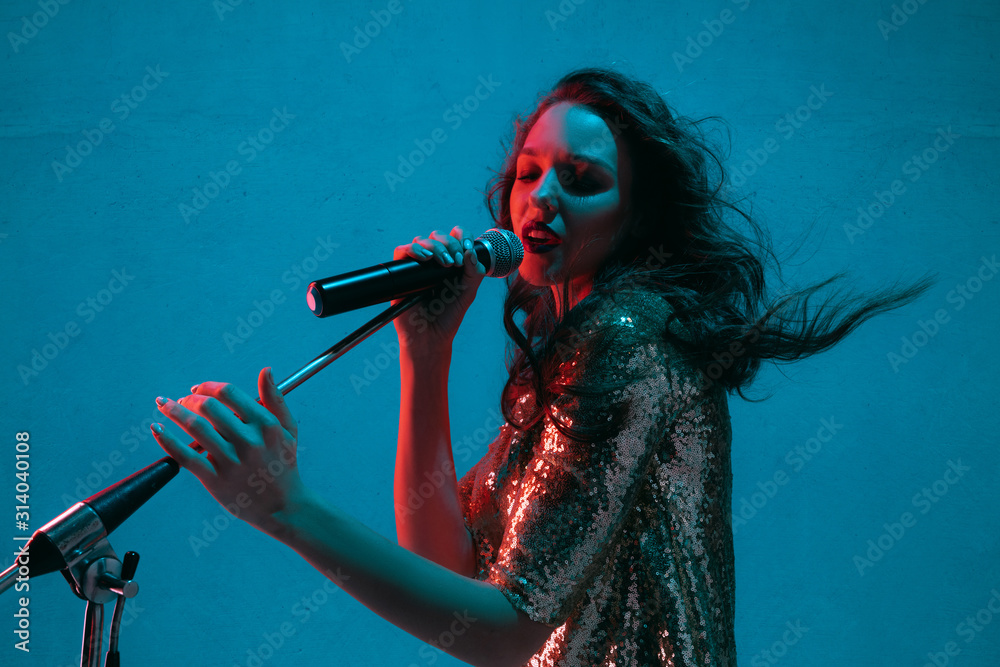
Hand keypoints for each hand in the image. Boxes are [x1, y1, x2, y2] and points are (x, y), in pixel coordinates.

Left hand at [150, 367, 304, 535]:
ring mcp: (231, 461)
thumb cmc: (283, 464)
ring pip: (195, 427)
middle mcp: (248, 441)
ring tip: (163, 404)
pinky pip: (186, 456)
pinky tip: (157, 428)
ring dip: (173, 411)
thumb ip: (275, 399)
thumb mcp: (288, 429)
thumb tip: (265, 370)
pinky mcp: (215, 479)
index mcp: (266, 425)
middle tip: (182, 400)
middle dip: (190, 399)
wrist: (282, 506)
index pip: (230, 393)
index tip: (198, 389)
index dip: (209, 386)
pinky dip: (168, 440)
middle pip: (209, 407)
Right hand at [392, 226, 486, 356]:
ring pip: (421, 240)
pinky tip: (425, 258)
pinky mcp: (402, 273)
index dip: (461, 235)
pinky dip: (414, 249)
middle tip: (456, 261)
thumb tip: (470, 250)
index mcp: (451, 263)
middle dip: (449, 243)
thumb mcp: (468, 293)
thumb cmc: (448, 316)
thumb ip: (474, 273)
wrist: (430, 336)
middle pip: (437, 236)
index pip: (454, 237)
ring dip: (435, 246)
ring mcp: (417, 267)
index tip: (467, 246)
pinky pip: (402, 251)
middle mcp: (433, 262)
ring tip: (445, 263)